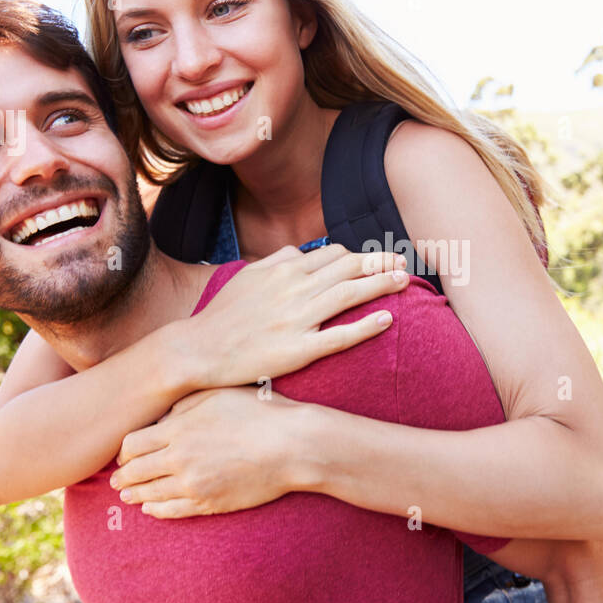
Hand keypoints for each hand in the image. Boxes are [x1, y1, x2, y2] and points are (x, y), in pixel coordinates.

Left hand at [110, 387, 301, 517]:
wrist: (292, 446)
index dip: (123, 452)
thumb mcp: (217, 395)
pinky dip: (156, 510)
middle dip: (122, 477)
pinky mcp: (210, 503)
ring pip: (150, 494)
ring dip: (135, 495)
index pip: (132, 445)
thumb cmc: (259, 413)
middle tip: (116, 479)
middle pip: (135, 472)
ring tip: (128, 496)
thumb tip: (161, 421)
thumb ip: (183, 406)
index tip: (123, 455)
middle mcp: (179, 459)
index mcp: (178, 429)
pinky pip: (172, 511)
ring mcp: (194, 484)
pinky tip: (151, 508)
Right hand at [181, 244, 409, 388]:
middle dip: (381, 263)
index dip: (361, 255)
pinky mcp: (298, 350)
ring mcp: (297, 320)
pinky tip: (388, 319)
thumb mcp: (248, 276)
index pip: (333, 254)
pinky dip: (366, 325)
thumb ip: (278, 260)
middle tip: (405, 262)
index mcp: (283, 270)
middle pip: (349, 268)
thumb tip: (304, 252)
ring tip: (405, 281)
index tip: (378, 259)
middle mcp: (293, 289)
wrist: (197, 350)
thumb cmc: (224, 314)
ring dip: (382, 285)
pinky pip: (340, 336)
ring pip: (350, 295)